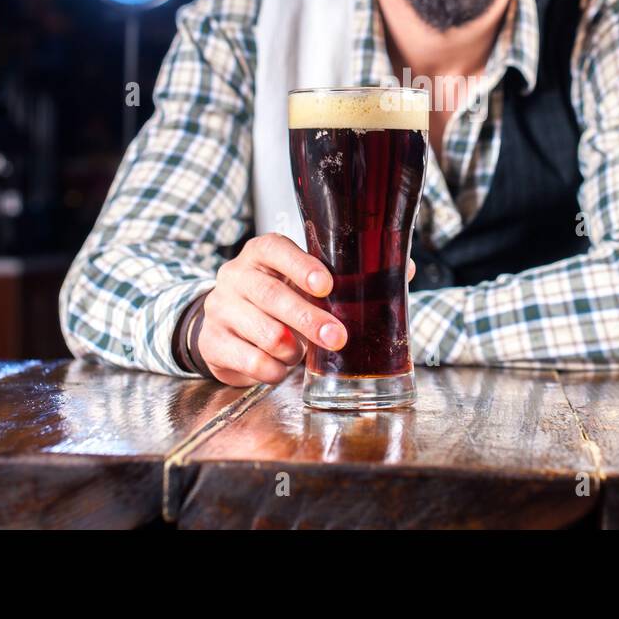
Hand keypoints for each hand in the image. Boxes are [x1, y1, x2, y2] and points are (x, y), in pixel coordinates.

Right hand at [194, 233, 414, 386]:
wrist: (226, 324)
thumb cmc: (278, 297)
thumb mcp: (304, 281)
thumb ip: (349, 274)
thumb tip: (406, 268)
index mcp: (261, 253)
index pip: (275, 249)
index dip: (301, 266)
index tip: (327, 284)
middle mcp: (236, 275)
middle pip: (271, 295)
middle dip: (308, 319)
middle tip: (338, 336)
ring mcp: (220, 308)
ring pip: (263, 332)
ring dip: (292, 349)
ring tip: (301, 351)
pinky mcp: (212, 342)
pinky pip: (250, 361)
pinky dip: (274, 370)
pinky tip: (281, 366)